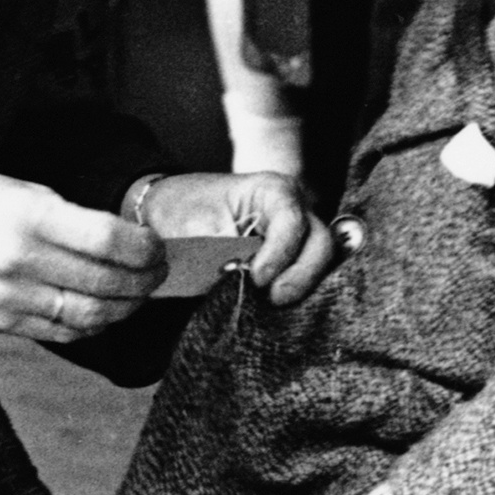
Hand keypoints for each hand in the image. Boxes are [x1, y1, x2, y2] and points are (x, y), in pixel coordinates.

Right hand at [0, 165, 161, 343]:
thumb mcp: (19, 188)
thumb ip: (69, 216)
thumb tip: (122, 240)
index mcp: (29, 216)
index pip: (108, 239)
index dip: (144, 248)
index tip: (157, 246)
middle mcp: (20, 260)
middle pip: (105, 282)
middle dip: (144, 280)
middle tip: (158, 272)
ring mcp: (10, 296)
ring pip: (89, 315)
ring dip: (124, 308)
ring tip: (137, 295)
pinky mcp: (1, 321)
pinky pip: (61, 333)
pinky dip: (92, 326)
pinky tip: (103, 312)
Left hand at [133, 170, 339, 305]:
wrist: (174, 213)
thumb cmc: (184, 209)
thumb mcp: (193, 224)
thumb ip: (220, 248)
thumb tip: (239, 273)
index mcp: (272, 190)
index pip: (292, 221)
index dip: (279, 253)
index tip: (256, 277)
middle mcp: (294, 209)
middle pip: (320, 243)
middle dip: (301, 275)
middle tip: (274, 298)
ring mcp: (297, 235)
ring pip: (320, 262)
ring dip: (301, 285)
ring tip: (271, 303)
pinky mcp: (292, 258)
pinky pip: (307, 275)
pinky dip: (296, 290)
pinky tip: (273, 305)